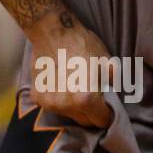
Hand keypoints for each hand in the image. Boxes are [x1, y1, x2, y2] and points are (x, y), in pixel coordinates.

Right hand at [25, 10, 114, 128]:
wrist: (52, 31)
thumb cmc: (83, 45)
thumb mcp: (107, 63)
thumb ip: (114, 85)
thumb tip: (116, 96)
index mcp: (86, 99)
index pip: (102, 121)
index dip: (108, 113)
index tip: (107, 105)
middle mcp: (66, 105)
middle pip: (85, 122)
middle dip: (91, 112)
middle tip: (93, 96)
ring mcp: (50, 103)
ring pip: (69, 114)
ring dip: (74, 106)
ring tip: (74, 86)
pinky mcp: (37, 97)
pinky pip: (54, 106)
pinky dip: (59, 98)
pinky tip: (60, 83)